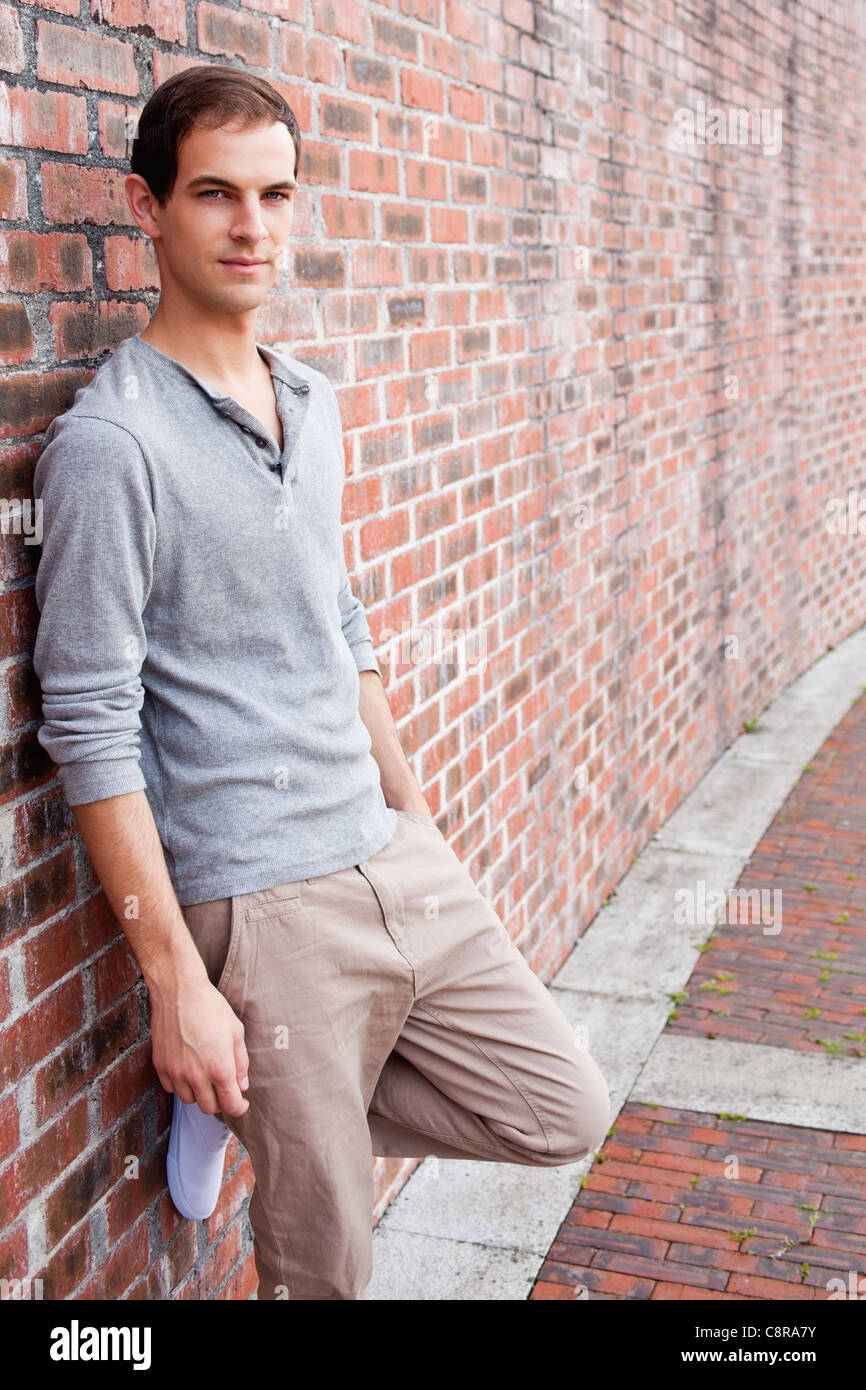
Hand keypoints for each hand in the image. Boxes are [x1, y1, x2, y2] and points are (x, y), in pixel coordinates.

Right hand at [149, 974, 249, 1116]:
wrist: (179, 991)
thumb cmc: (211, 1007)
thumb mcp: (236, 1031)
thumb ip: (241, 1062)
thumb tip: (242, 1085)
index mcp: (220, 1068)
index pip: (231, 1105)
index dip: (239, 1107)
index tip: (241, 1102)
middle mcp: (196, 1075)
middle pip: (209, 1108)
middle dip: (220, 1102)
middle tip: (224, 1088)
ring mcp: (176, 1072)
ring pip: (189, 1100)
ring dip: (200, 1094)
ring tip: (205, 1077)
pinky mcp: (161, 1066)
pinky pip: (172, 1088)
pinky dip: (181, 1085)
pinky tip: (188, 1070)